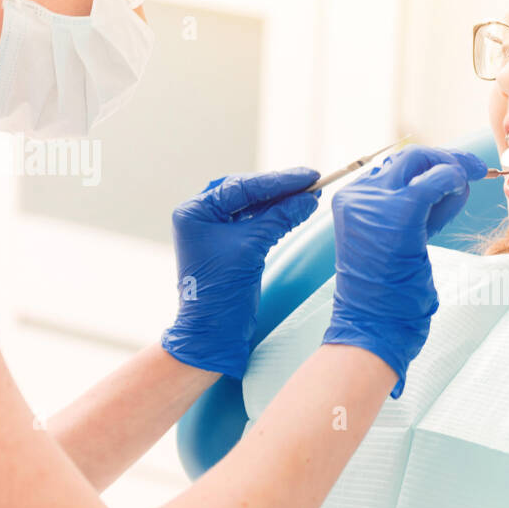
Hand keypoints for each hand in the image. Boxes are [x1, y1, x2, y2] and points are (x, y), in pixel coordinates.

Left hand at [162, 168, 321, 378]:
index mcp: (196, 211)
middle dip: (280, 189)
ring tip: (310, 195)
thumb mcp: (252, 248)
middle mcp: (201, 216)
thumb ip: (279, 218)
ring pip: (253, 206)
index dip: (278, 181)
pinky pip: (255, 222)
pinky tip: (295, 211)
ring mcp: (214, 230)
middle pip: (247, 192)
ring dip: (281, 202)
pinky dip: (276, 217)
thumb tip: (309, 198)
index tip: (308, 176)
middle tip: (312, 182)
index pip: (242, 187)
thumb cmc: (221, 292)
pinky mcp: (229, 244)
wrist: (213, 331)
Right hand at [322, 145, 486, 398]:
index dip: (431, 164)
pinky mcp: (398, 213)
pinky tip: (463, 190)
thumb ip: (416, 210)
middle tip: (476, 169)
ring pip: (421, 161)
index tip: (457, 172)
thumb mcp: (397, 241)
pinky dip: (455, 180)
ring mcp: (374, 202)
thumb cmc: (389, 294)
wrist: (373, 324)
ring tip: (475, 179)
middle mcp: (357, 195)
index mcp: (350, 200)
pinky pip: (435, 180)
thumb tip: (452, 182)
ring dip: (453, 167)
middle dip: (447, 158)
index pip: (395, 167)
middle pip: (408, 157)